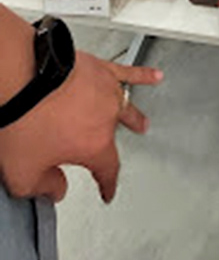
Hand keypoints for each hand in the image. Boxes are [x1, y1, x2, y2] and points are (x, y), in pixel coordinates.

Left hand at [0, 52, 162, 204]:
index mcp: (93, 145)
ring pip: (124, 106)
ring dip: (133, 117)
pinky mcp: (100, 68)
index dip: (107, 185)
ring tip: (141, 122)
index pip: (107, 170)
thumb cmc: (26, 115)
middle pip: (113, 137)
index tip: (108, 192)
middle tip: (115, 160)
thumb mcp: (23, 171)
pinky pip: (127, 72)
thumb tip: (56, 190)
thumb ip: (44, 186)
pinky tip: (154, 75)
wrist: (24, 73)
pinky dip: (143, 75)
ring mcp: (105, 91)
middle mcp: (106, 118)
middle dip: (113, 148)